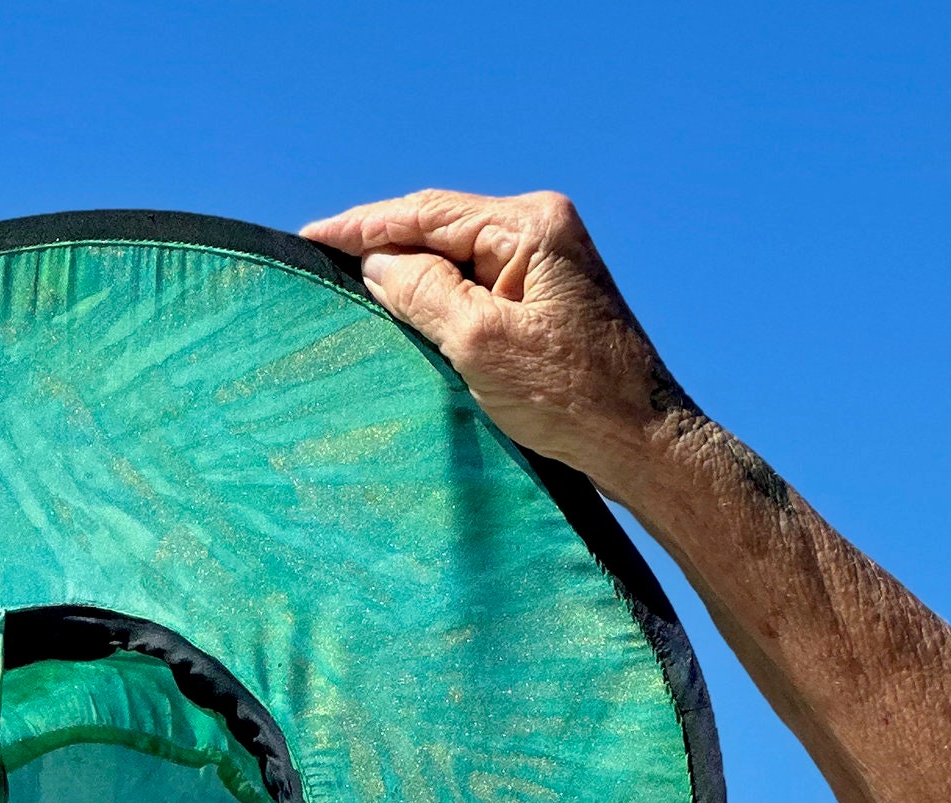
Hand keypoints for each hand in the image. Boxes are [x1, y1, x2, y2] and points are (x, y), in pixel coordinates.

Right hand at [302, 189, 699, 507]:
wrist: (639, 441)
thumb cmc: (569, 397)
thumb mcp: (479, 343)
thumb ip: (423, 293)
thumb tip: (376, 263)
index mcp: (531, 226)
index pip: (428, 214)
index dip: (363, 226)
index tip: (311, 237)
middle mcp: (542, 231)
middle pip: (441, 228)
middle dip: (382, 245)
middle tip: (321, 261)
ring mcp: (547, 265)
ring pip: (456, 258)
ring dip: (408, 273)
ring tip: (353, 286)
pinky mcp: (547, 300)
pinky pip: (475, 285)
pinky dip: (436, 296)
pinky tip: (406, 311)